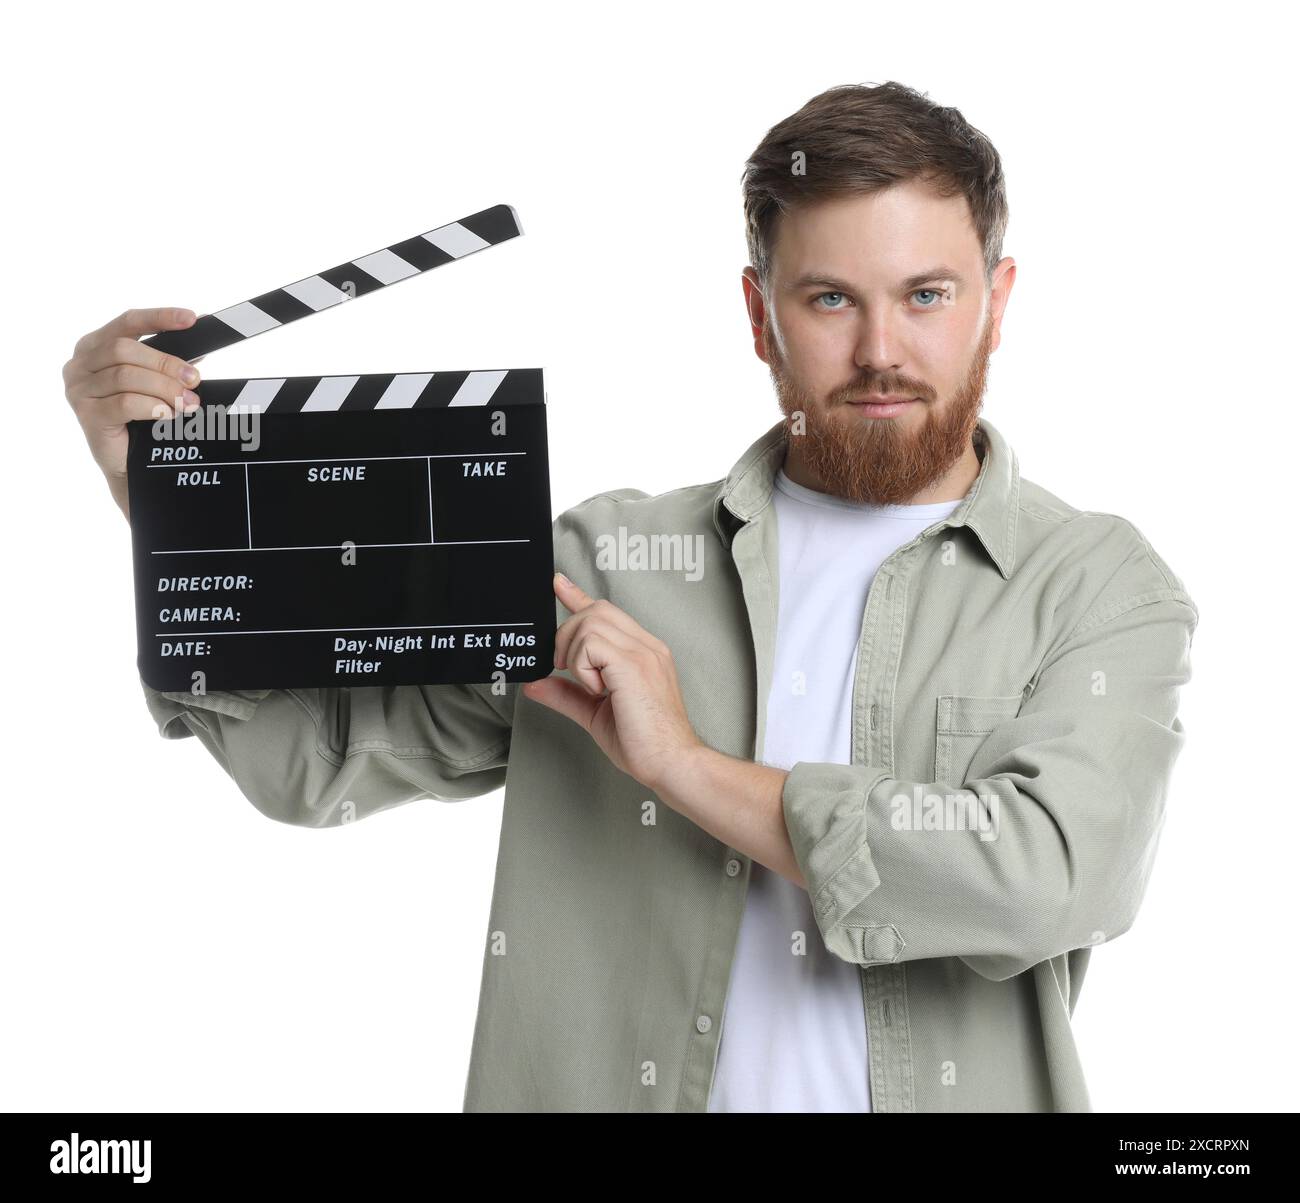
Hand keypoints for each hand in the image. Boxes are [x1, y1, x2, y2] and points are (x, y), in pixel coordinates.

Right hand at [63, 307, 204, 519]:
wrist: (129, 463)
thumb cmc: (140, 418)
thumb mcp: (152, 383)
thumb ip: (166, 363)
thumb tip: (198, 352)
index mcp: (93, 346)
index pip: (127, 322)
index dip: (160, 317)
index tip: (191, 318)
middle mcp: (80, 364)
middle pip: (125, 350)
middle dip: (166, 363)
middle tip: (194, 380)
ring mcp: (78, 389)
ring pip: (127, 376)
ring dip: (165, 389)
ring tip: (188, 403)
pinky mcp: (86, 414)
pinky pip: (125, 403)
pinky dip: (154, 406)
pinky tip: (169, 414)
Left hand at [522, 573, 702, 791]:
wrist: (671, 763)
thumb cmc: (645, 744)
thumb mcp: (595, 714)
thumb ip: (567, 695)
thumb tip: (536, 685)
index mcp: (643, 653)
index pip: (607, 612)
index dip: (578, 596)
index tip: (558, 584)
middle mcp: (646, 646)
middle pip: (596, 610)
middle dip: (568, 633)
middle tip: (565, 668)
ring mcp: (642, 652)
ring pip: (590, 623)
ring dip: (575, 653)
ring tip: (590, 685)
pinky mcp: (633, 664)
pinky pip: (592, 644)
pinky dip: (583, 665)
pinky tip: (598, 689)